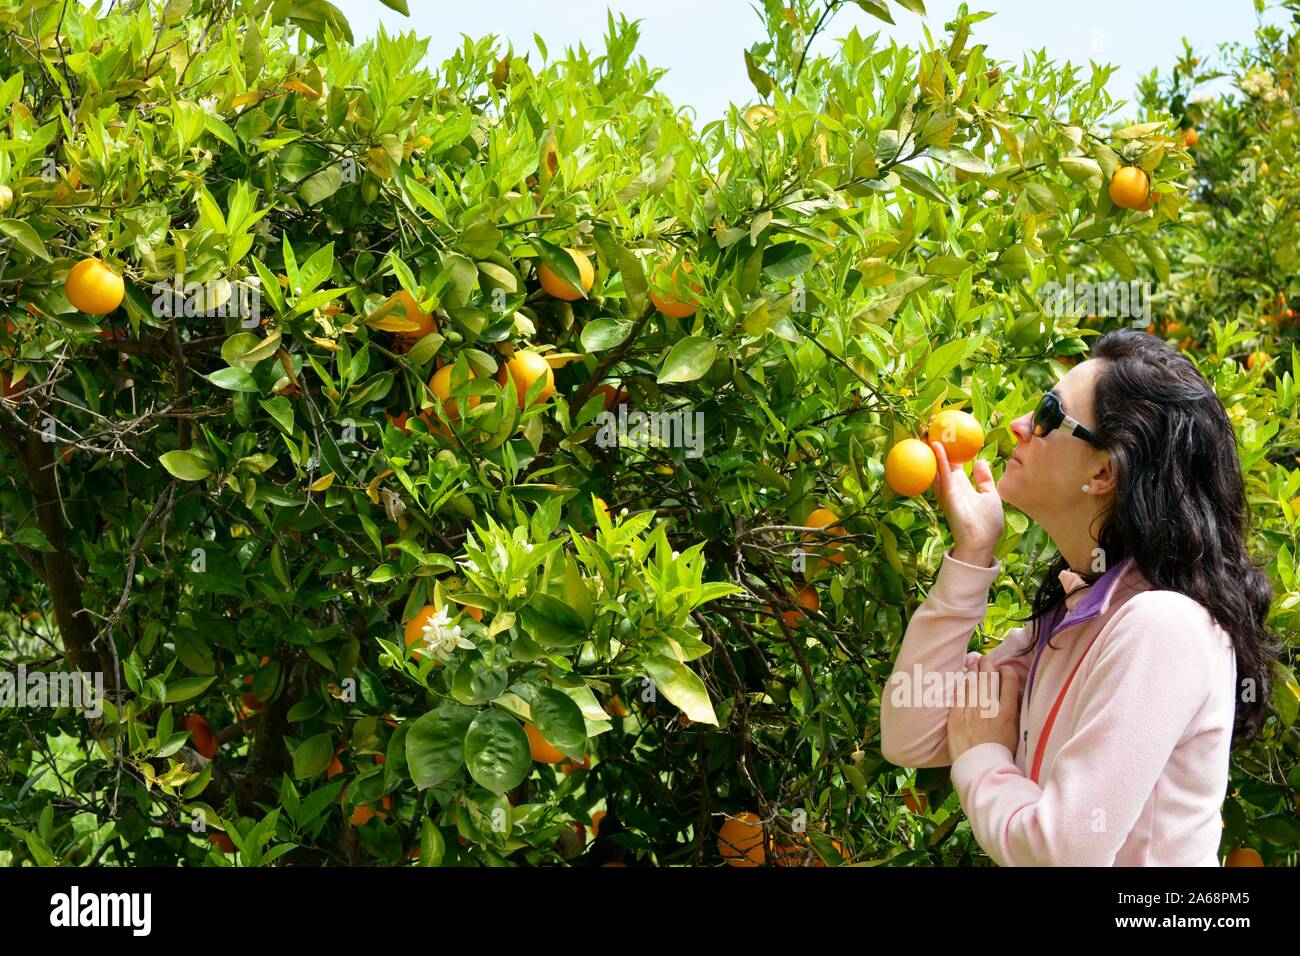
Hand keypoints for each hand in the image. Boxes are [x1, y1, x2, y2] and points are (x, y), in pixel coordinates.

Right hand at [930, 440, 1003, 562]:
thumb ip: (984, 479)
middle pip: (939, 461)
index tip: (946, 433)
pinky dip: (939, 459)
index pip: (951, 463)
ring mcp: (947, 491)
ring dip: (931, 447)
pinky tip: (937, 445)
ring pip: (936, 465)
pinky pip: (942, 474)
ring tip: (926, 429)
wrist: (983, 543)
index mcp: (961, 486)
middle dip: (933, 444)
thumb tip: (979, 462)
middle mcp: (950, 486)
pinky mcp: (948, 495)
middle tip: (929, 425)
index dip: (948, 448)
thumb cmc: (987, 524)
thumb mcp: (990, 496)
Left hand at [947, 656, 1020, 762]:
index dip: (1007, 671)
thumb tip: (1010, 697)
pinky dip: (961, 684)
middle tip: (986, 659)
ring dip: (973, 670)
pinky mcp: (956, 717)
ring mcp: (971, 712)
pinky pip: (958, 695)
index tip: (1004, 668)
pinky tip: (963, 678)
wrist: (980, 770)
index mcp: (1007, 713)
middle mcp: (989, 709)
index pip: (1009, 682)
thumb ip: (1012, 713)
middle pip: (989, 678)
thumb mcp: (1014, 732)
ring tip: (974, 663)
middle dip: (987, 665)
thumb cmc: (1000, 754)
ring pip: (972, 683)